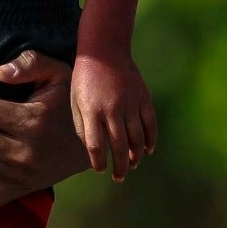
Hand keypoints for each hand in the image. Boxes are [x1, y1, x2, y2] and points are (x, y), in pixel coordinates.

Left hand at [71, 53, 156, 180]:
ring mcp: (129, 103)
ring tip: (132, 165)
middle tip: (119, 177)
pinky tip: (147, 150)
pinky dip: (150, 140)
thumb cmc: (85, 79)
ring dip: (136, 156)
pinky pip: (150, 124)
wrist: (104, 50)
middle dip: (120, 166)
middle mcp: (111, 109)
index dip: (99, 162)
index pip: (96, 146)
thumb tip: (94, 151)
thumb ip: (82, 126)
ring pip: (137, 138)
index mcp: (91, 110)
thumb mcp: (75, 101)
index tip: (100, 170)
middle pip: (119, 146)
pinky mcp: (143, 98)